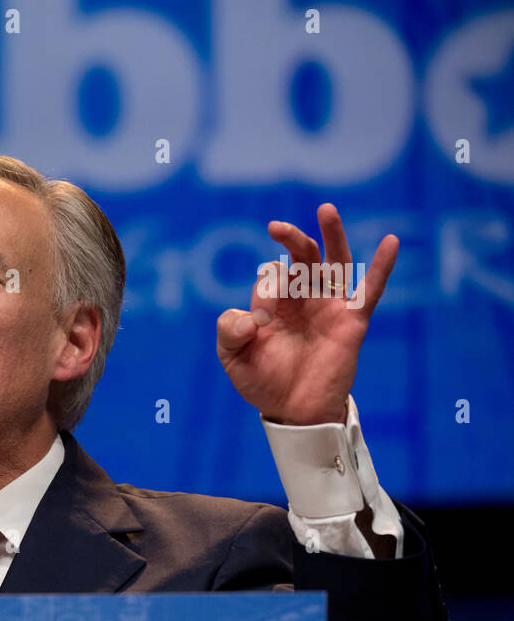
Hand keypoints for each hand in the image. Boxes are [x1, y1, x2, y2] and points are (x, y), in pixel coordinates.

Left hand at [216, 204, 397, 425]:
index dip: (262, 295)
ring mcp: (329, 307)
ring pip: (335, 263)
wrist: (292, 410)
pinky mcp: (351, 322)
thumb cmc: (262, 381)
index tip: (257, 324)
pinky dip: (382, 267)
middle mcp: (303, 298)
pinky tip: (391, 241)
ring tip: (325, 209)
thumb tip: (249, 318)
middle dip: (291, 239)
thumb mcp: (232, 356)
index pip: (269, 280)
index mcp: (274, 302)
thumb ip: (229, 331)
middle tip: (276, 226)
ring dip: (332, 235)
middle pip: (302, 257)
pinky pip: (370, 290)